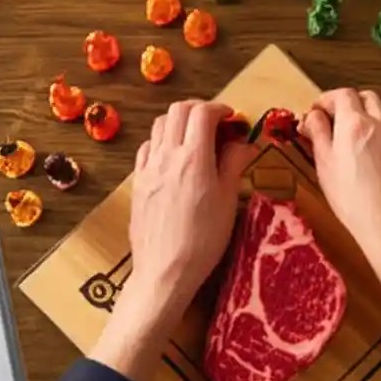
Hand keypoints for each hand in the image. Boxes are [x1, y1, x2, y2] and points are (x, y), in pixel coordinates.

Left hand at [91, 100, 255, 380]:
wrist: (165, 271)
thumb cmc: (204, 240)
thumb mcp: (227, 200)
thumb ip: (233, 164)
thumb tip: (242, 142)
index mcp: (194, 158)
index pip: (202, 113)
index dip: (220, 109)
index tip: (231, 120)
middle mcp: (167, 156)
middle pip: (178, 111)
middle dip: (199, 110)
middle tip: (215, 124)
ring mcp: (148, 168)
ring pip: (159, 126)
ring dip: (179, 123)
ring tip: (195, 140)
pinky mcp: (137, 182)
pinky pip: (146, 148)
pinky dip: (162, 142)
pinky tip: (173, 160)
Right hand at [300, 89, 380, 348]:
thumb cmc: (350, 196)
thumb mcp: (324, 163)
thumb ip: (318, 133)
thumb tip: (312, 116)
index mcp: (355, 122)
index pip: (341, 95)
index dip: (325, 100)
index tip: (314, 114)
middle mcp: (379, 122)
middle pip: (363, 97)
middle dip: (345, 103)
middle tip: (329, 122)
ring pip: (376, 112)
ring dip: (359, 116)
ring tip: (343, 140)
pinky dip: (371, 130)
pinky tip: (360, 154)